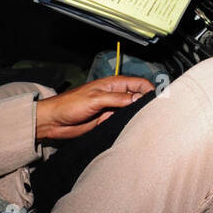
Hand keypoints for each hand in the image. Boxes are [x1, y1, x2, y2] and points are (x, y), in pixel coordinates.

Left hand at [34, 76, 152, 141]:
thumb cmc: (70, 104)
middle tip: (156, 113)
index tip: (159, 100)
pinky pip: (124, 121)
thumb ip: (118, 98)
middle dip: (148, 103)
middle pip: (139, 97)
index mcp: (114, 84)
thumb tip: (138, 98)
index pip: (140, 84)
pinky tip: (135, 129)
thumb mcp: (95, 99)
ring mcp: (113, 108)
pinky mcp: (108, 120)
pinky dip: (130, 124)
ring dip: (139, 115)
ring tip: (148, 122)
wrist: (54, 122)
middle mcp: (116, 95)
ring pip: (133, 110)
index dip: (150, 90)